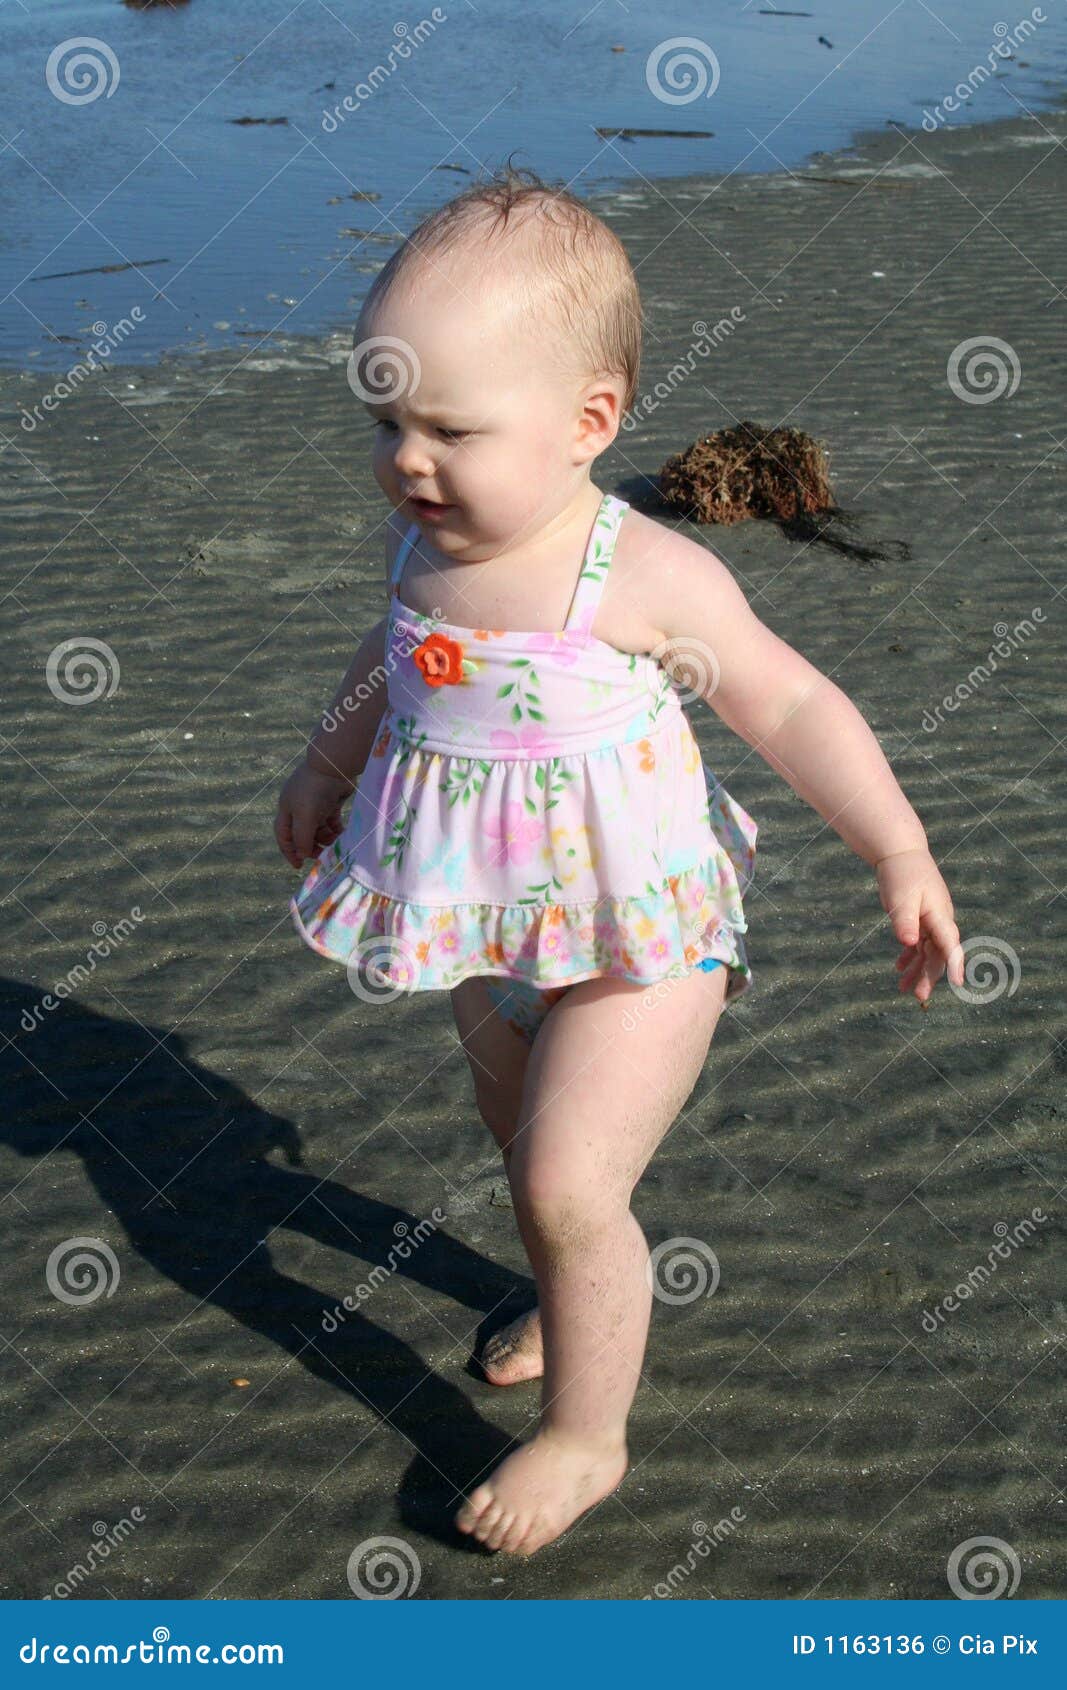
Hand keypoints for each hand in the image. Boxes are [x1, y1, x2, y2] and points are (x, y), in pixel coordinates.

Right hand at [274, 763, 353, 869]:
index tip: (298, 866)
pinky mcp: (331, 800)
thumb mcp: (304, 817)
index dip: (289, 851)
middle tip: (322, 856)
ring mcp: (316, 803)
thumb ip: (302, 838)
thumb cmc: (314, 791)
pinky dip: (336, 829)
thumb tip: (302, 854)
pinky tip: (343, 835)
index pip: (284, 835)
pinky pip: (332, 820)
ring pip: (319, 828)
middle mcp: (300, 806)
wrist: (334, 765)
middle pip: (303, 833)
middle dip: (311, 846)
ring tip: (335, 844)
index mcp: (287, 809)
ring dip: (326, 839)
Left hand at [875, 847, 964, 1006]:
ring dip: (917, 970)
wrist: (901, 854)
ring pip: (928, 952)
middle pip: (939, 954)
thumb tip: (909, 943)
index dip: (954, 964)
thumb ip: (904, 922)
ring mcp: (932, 921)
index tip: (958, 983)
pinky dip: (910, 956)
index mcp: (940, 915)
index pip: (950, 944)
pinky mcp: (921, 919)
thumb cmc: (902, 875)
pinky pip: (919, 943)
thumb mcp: (900, 899)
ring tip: (903, 989)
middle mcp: (940, 920)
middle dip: (930, 976)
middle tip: (919, 996)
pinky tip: (899, 968)